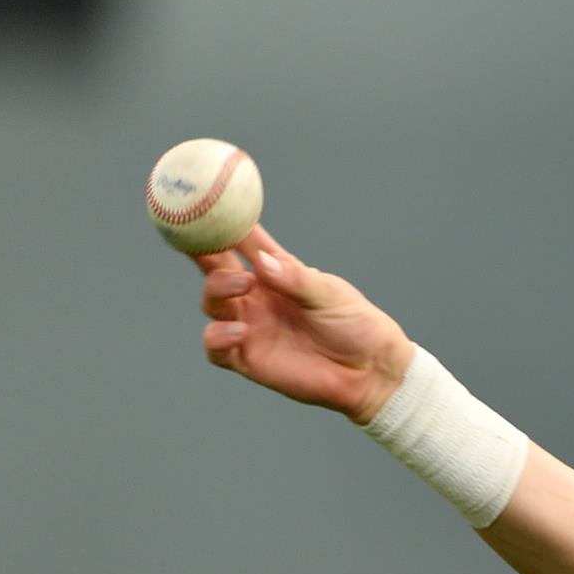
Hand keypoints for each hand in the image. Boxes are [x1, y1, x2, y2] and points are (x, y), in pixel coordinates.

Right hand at [188, 225, 412, 423]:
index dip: (223, 223)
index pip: (243, 242)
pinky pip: (215, 347)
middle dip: (204, 252)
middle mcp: (256, 297)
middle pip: (216, 269)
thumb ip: (296, 280)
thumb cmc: (355, 326)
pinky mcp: (247, 358)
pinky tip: (239, 331)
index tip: (205, 203)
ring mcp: (250, 326)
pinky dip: (218, 336)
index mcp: (277, 273)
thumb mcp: (330, 295)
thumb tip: (262, 263)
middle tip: (207, 244)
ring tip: (243, 286)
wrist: (369, 371)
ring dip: (217, 290)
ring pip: (212, 302)